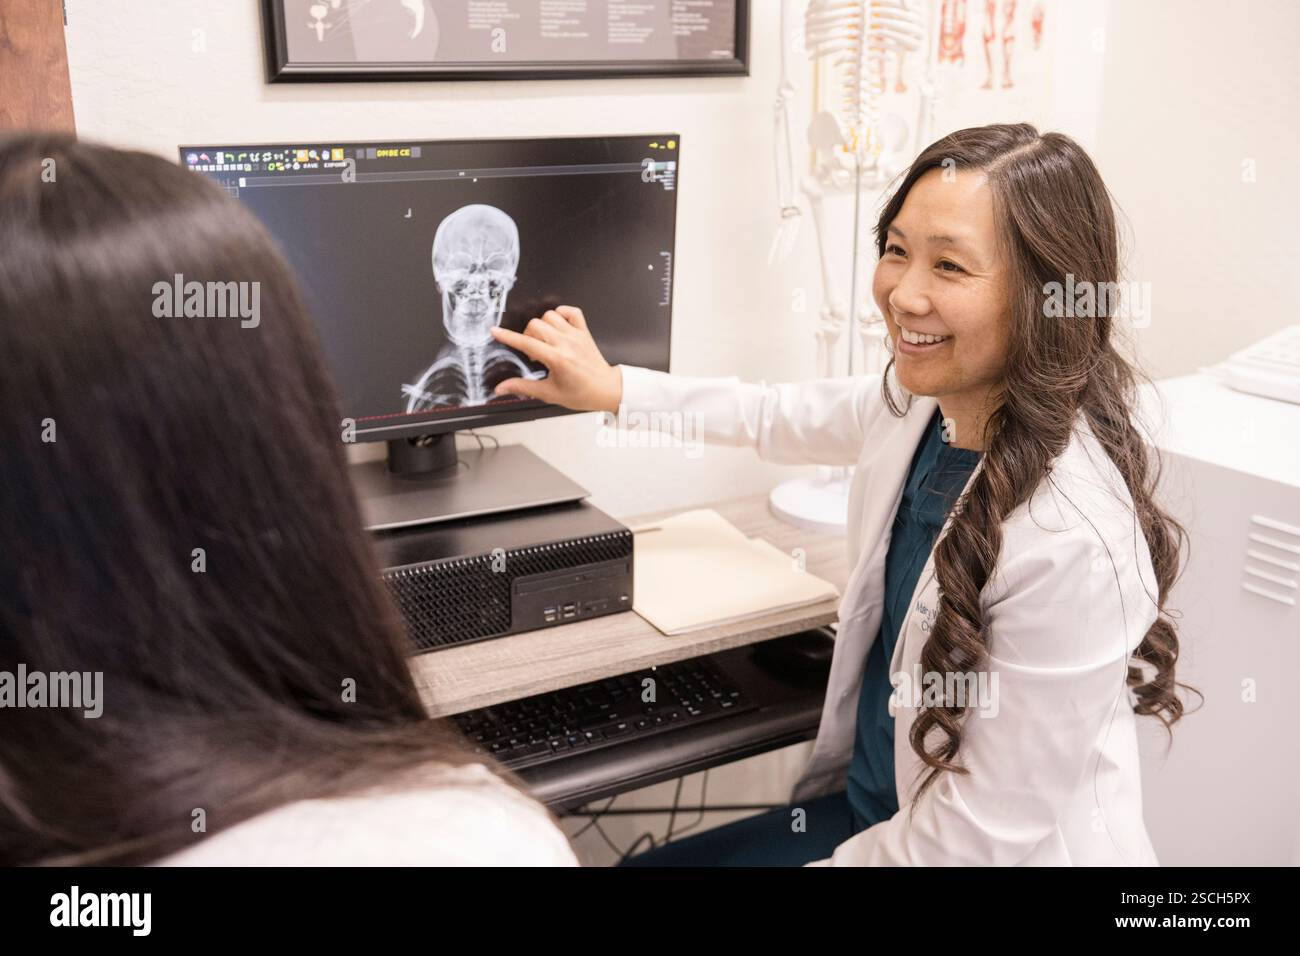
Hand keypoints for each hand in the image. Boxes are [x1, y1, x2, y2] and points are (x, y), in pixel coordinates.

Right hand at [490, 306, 622, 413]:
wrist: (605, 389)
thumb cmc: (581, 393)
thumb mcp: (549, 393)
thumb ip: (523, 387)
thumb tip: (502, 387)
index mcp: (557, 359)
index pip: (526, 343)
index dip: (508, 337)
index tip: (496, 331)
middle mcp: (566, 343)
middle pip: (536, 325)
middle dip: (527, 335)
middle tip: (533, 351)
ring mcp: (576, 335)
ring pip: (550, 315)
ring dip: (542, 325)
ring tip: (545, 340)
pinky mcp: (584, 331)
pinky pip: (572, 311)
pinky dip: (562, 313)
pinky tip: (558, 325)